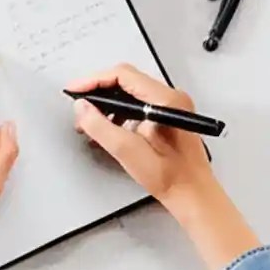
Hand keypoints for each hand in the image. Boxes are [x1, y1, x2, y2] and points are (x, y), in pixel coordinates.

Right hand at [68, 64, 258, 269]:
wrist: (192, 193)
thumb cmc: (171, 177)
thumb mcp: (127, 152)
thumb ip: (101, 127)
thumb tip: (82, 108)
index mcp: (166, 101)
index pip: (124, 75)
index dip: (95, 81)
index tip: (76, 90)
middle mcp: (172, 98)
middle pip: (127, 80)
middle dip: (99, 92)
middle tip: (80, 107)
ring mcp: (172, 106)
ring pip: (132, 92)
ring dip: (108, 103)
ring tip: (90, 120)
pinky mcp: (169, 116)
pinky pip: (140, 103)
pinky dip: (120, 111)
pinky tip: (109, 127)